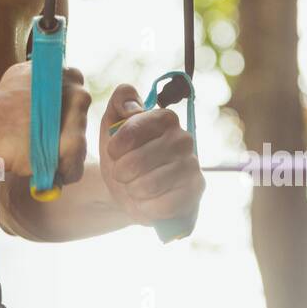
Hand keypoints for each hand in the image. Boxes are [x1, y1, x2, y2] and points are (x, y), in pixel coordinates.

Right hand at [0, 61, 90, 184]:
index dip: (62, 113)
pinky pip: (74, 167)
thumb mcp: (23, 75)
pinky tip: (45, 170)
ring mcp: (78, 120)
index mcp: (69, 78)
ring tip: (40, 158)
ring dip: (61, 154)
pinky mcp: (73, 144)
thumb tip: (47, 92)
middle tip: (41, 141)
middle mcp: (79, 96)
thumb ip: (43, 82)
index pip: (77, 101)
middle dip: (63, 134)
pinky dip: (61, 173)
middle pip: (79, 124)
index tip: (48, 122)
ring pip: (79, 147)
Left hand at [98, 83, 204, 235]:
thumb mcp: (111, 122)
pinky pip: (161, 206)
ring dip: (133, 190)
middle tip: (123, 173)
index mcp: (165, 117)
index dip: (114, 148)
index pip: (130, 131)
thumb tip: (134, 108)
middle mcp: (184, 138)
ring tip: (136, 186)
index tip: (113, 152)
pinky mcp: (195, 192)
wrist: (129, 189)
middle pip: (137, 161)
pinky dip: (147, 206)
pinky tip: (149, 200)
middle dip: (121, 172)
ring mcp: (193, 166)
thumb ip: (121, 101)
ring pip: (148, 185)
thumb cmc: (122, 153)